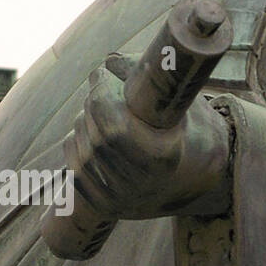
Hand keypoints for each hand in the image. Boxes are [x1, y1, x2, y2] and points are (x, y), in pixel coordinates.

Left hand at [64, 55, 229, 221]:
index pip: (110, 121)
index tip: (104, 72)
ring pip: (78, 136)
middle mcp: (135, 182)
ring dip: (87, 116)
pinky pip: (71, 154)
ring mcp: (114, 195)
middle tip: (109, 85)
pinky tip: (103, 135)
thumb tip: (109, 64)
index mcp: (161, 157)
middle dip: (95, 98)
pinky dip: (80, 136)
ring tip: (114, 114)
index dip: (101, 89)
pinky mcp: (98, 201)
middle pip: (92, 125)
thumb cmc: (190, 130)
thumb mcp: (180, 100)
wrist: (194, 179)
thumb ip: (148, 78)